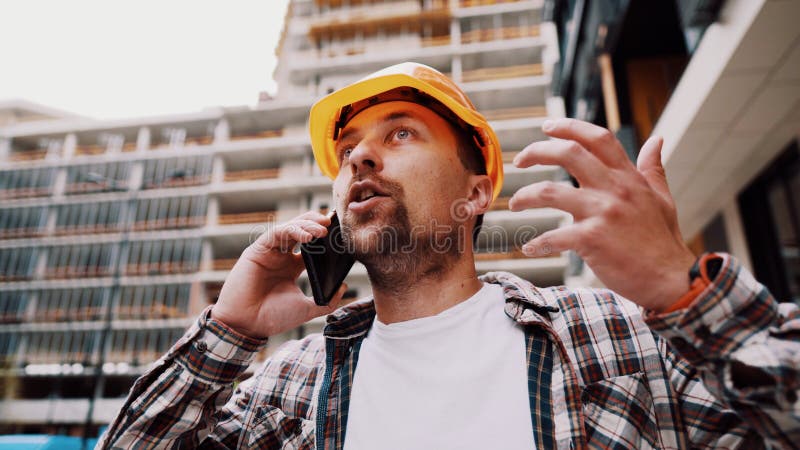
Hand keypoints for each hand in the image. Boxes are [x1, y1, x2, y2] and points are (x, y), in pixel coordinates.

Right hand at [212, 211, 347, 338]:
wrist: (248, 325)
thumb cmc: (273, 317)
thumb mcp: (307, 309)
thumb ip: (327, 301)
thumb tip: (343, 286)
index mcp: (292, 267)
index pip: (311, 245)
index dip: (325, 238)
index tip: (341, 233)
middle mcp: (281, 256)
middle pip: (300, 231)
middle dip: (316, 224)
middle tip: (332, 222)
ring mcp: (269, 252)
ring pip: (289, 228)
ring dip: (307, 225)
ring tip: (323, 229)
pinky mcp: (258, 250)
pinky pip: (276, 234)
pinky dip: (292, 231)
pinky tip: (306, 236)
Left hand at [509, 119, 695, 310]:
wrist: (670, 279)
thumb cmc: (664, 241)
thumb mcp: (662, 199)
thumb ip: (652, 169)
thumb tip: (657, 140)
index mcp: (628, 178)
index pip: (598, 138)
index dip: (569, 127)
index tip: (547, 127)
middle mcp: (614, 189)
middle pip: (568, 154)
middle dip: (536, 152)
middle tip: (519, 161)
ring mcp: (602, 213)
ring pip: (549, 192)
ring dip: (525, 196)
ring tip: (514, 204)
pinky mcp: (592, 239)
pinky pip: (553, 237)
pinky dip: (537, 244)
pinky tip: (530, 248)